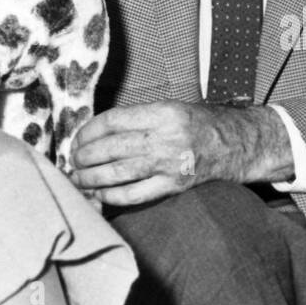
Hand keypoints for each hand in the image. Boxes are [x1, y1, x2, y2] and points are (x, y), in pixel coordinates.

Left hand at [68, 102, 292, 207]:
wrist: (232, 144)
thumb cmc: (195, 123)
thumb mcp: (167, 108)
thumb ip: (136, 118)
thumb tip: (96, 133)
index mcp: (161, 112)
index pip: (112, 121)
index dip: (89, 131)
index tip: (78, 137)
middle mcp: (164, 138)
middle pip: (111, 149)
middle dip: (85, 156)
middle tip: (73, 160)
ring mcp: (169, 164)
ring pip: (118, 173)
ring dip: (91, 177)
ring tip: (77, 177)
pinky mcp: (173, 186)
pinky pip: (135, 194)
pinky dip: (112, 196)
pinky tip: (99, 194)